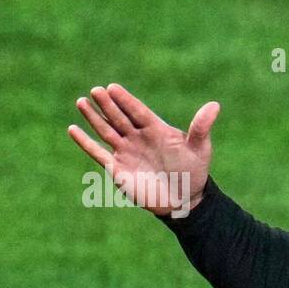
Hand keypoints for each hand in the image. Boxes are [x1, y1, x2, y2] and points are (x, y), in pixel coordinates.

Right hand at [67, 84, 219, 215]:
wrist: (185, 200)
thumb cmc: (193, 172)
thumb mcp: (199, 149)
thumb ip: (201, 128)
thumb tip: (215, 105)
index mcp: (156, 129)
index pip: (137, 111)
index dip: (125, 100)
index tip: (112, 87)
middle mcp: (138, 137)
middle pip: (119, 117)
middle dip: (108, 105)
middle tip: (96, 91)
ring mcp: (126, 152)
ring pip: (106, 131)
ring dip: (94, 118)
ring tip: (82, 101)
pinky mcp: (118, 169)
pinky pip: (98, 153)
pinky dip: (86, 142)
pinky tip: (73, 129)